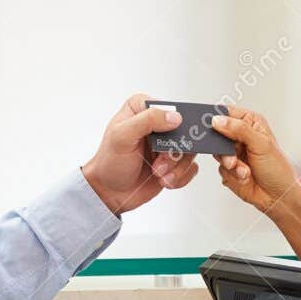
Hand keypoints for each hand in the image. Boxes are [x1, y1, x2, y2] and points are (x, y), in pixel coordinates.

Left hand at [80, 93, 200, 213]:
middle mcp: (156, 125)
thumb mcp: (123, 136)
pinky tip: (164, 180)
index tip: (164, 138)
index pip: (168, 107)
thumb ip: (148, 120)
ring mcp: (166, 144)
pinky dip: (179, 176)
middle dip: (175, 150)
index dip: (171, 123)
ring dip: (176, 166)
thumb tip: (175, 117)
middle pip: (184, 130)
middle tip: (161, 161)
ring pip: (190, 151)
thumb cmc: (110, 162)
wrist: (110, 192)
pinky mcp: (174, 162)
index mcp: (142, 109)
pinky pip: (191, 167)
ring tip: (158, 173)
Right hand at [210, 106, 300, 219]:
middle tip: (231, 157)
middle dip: (223, 147)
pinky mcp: (228, 168)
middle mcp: (240, 136)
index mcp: (251, 123)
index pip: (227, 113)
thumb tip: (217, 120)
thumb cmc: (277, 168)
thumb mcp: (261, 144)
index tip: (211, 125)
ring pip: (217, 152)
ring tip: (243, 170)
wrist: (277, 196)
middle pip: (217, 133)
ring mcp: (233, 152)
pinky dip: (232, 174)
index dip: (217, 118)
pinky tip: (245, 177)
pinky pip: (220, 168)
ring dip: (230, 163)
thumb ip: (239, 130)